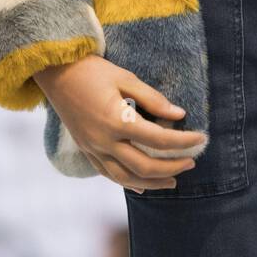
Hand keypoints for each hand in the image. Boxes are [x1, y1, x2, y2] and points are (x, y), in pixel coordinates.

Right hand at [34, 54, 206, 191]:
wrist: (56, 73)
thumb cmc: (92, 71)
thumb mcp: (126, 78)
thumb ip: (153, 99)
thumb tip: (180, 115)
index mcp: (117, 120)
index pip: (158, 139)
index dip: (183, 141)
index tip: (201, 139)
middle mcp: (104, 141)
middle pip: (144, 165)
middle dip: (171, 167)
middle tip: (191, 162)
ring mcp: (92, 149)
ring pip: (125, 177)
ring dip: (151, 183)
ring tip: (172, 182)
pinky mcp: (86, 150)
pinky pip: (108, 174)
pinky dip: (127, 182)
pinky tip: (141, 186)